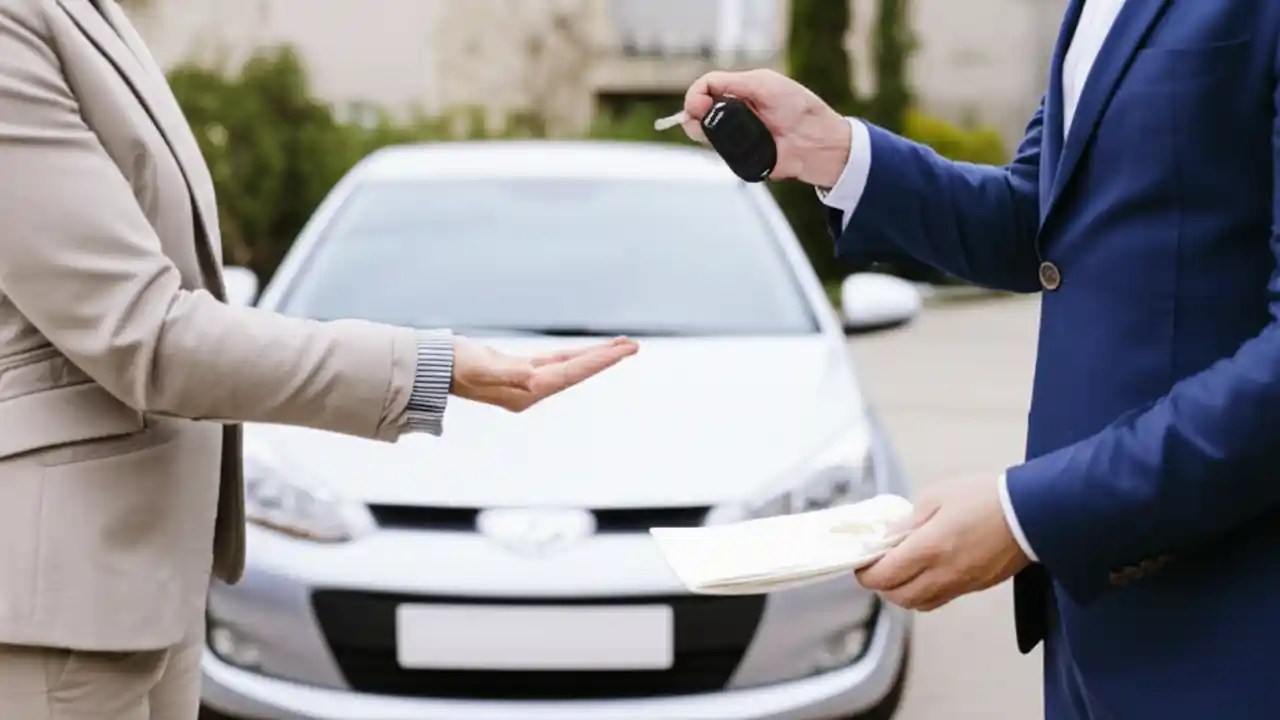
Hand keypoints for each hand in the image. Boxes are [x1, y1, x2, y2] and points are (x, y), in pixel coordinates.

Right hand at [451, 336, 637, 411]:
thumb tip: (531, 375)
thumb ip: (506, 373)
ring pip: (571, 367)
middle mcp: (532, 389)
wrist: (437, 367)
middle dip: (605, 359)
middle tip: (633, 346)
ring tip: (622, 346)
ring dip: (596, 357)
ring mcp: (529, 381)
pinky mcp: (524, 370)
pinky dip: (577, 356)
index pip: (570, 374)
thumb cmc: (456, 367)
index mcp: (527, 390)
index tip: (621, 351)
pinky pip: (559, 363)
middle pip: (577, 372)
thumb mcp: (480, 368)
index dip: (597, 362)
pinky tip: (592, 351)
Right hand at [682, 69, 851, 186]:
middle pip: (697, 114)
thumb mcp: (762, 83)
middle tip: (700, 118)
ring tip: (717, 132)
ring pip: (704, 135)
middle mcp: (735, 112)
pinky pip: (721, 155)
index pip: (705, 89)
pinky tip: (730, 146)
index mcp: (739, 91)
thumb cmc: (797, 107)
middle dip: (693, 116)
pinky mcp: (741, 158)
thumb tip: (698, 95)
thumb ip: (729, 84)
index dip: (695, 96)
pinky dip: (721, 150)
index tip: (698, 105)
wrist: (817, 141)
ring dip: (704, 133)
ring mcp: (737, 136)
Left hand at [856, 475, 1030, 611]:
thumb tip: (887, 537)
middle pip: (898, 596)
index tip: (861, 560)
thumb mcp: (937, 496)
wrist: (1031, 512)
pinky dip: (924, 593)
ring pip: (918, 603)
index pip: (884, 576)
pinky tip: (925, 573)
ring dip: (902, 592)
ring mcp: (960, 584)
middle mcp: (942, 573)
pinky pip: (940, 599)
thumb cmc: (984, 497)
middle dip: (881, 585)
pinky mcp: (976, 587)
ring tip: (899, 570)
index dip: (866, 572)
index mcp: (929, 548)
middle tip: (876, 565)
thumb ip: (908, 521)